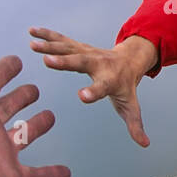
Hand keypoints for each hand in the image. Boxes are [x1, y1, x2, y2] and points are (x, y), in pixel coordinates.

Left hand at [0, 2, 70, 176]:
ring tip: (51, 118)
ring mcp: (1, 152)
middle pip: (10, 105)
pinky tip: (65, 172)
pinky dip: (51, 174)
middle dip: (22, 96)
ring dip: (37, 127)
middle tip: (34, 88)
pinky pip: (37, 175)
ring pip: (25, 135)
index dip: (5, 69)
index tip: (16, 60)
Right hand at [29, 26, 151, 146]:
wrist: (130, 59)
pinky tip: (32, 32)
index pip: (102, 87)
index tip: (81, 96)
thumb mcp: (131, 107)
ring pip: (68, 48)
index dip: (93, 92)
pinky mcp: (79, 47)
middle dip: (65, 63)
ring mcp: (88, 53)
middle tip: (47, 61)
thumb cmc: (127, 87)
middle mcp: (99, 64)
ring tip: (32, 45)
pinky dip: (47, 35)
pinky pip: (61, 41)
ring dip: (50, 46)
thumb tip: (145, 144)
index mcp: (110, 80)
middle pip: (81, 63)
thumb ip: (136, 125)